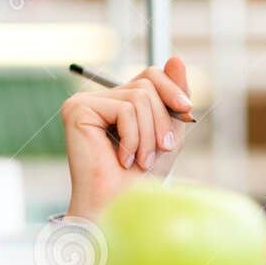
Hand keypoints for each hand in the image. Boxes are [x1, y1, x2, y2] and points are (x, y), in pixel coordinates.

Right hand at [61, 55, 191, 221]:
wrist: (120, 206)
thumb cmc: (142, 179)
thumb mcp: (168, 135)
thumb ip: (173, 100)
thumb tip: (176, 58)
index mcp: (117, 103)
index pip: (149, 75)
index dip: (171, 89)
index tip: (187, 109)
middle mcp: (97, 98)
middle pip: (146, 85)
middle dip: (162, 120)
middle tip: (160, 150)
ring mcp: (84, 102)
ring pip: (138, 97)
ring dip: (149, 134)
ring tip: (141, 160)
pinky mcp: (78, 109)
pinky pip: (124, 109)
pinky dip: (134, 137)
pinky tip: (123, 159)